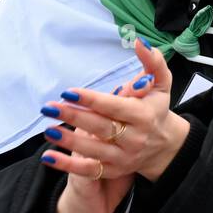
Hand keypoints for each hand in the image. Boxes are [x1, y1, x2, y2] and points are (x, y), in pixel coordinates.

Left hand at [42, 38, 188, 185]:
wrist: (164, 145)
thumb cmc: (156, 108)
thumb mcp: (161, 83)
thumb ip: (153, 62)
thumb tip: (138, 41)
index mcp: (144, 115)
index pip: (115, 107)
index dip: (91, 100)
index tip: (68, 92)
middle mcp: (134, 138)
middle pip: (101, 127)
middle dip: (74, 117)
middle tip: (49, 107)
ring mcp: (123, 157)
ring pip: (94, 150)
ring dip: (69, 141)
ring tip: (48, 130)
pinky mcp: (113, 170)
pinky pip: (89, 171)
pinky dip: (68, 166)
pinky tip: (48, 157)